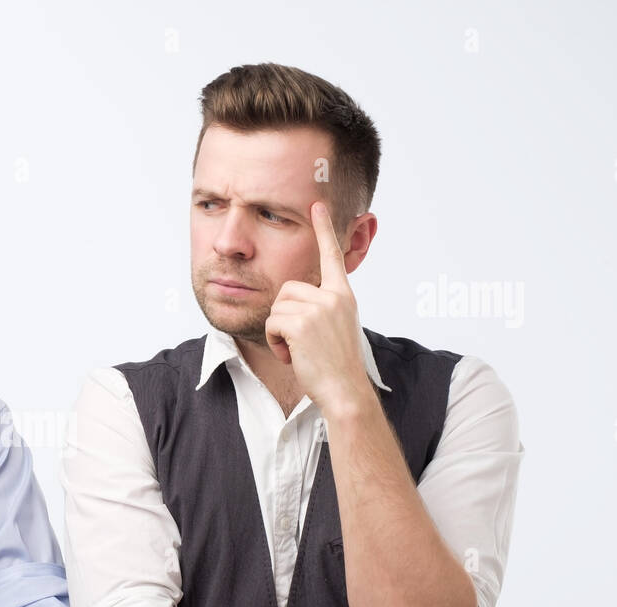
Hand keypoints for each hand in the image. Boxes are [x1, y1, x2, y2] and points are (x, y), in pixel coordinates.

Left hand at [265, 202, 373, 416]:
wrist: (345, 392)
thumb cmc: (336, 367)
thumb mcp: (335, 328)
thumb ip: (323, 308)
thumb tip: (298, 298)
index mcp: (343, 296)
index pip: (332, 256)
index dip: (324, 229)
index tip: (317, 204)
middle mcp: (334, 297)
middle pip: (287, 289)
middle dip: (283, 316)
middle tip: (300, 341)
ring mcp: (319, 309)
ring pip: (276, 307)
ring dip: (278, 332)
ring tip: (299, 349)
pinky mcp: (302, 323)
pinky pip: (272, 322)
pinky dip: (275, 342)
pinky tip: (293, 355)